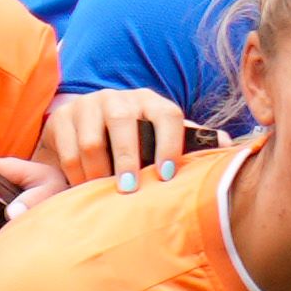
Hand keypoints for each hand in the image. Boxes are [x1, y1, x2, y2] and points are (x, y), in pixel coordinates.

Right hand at [41, 87, 197, 187]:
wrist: (85, 129)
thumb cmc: (135, 143)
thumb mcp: (161, 140)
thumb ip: (192, 142)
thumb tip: (228, 144)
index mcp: (151, 102)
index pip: (167, 115)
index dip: (170, 144)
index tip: (167, 176)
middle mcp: (119, 98)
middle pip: (123, 123)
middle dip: (127, 160)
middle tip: (129, 190)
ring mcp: (88, 104)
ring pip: (92, 141)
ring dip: (98, 172)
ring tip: (104, 192)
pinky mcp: (61, 117)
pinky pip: (68, 149)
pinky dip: (76, 173)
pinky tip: (84, 188)